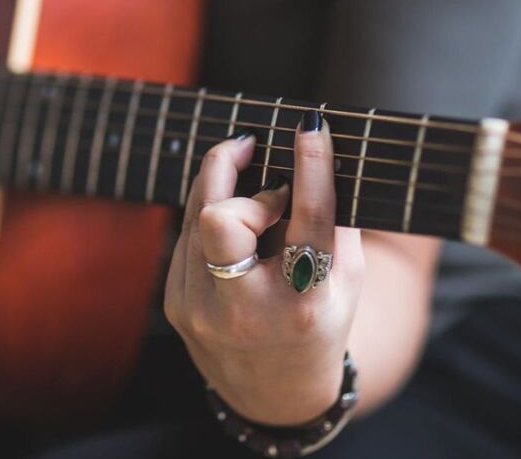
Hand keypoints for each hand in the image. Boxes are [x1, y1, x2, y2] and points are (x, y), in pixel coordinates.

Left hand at [164, 117, 364, 425]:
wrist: (273, 392)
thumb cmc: (320, 319)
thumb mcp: (345, 279)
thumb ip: (333, 219)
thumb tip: (313, 149)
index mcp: (304, 304)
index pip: (308, 222)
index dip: (311, 168)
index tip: (310, 127)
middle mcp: (247, 310)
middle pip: (221, 218)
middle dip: (234, 174)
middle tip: (255, 149)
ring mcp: (201, 308)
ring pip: (195, 213)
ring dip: (224, 185)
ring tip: (250, 179)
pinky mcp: (174, 301)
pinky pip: (185, 232)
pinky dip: (210, 213)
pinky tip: (233, 218)